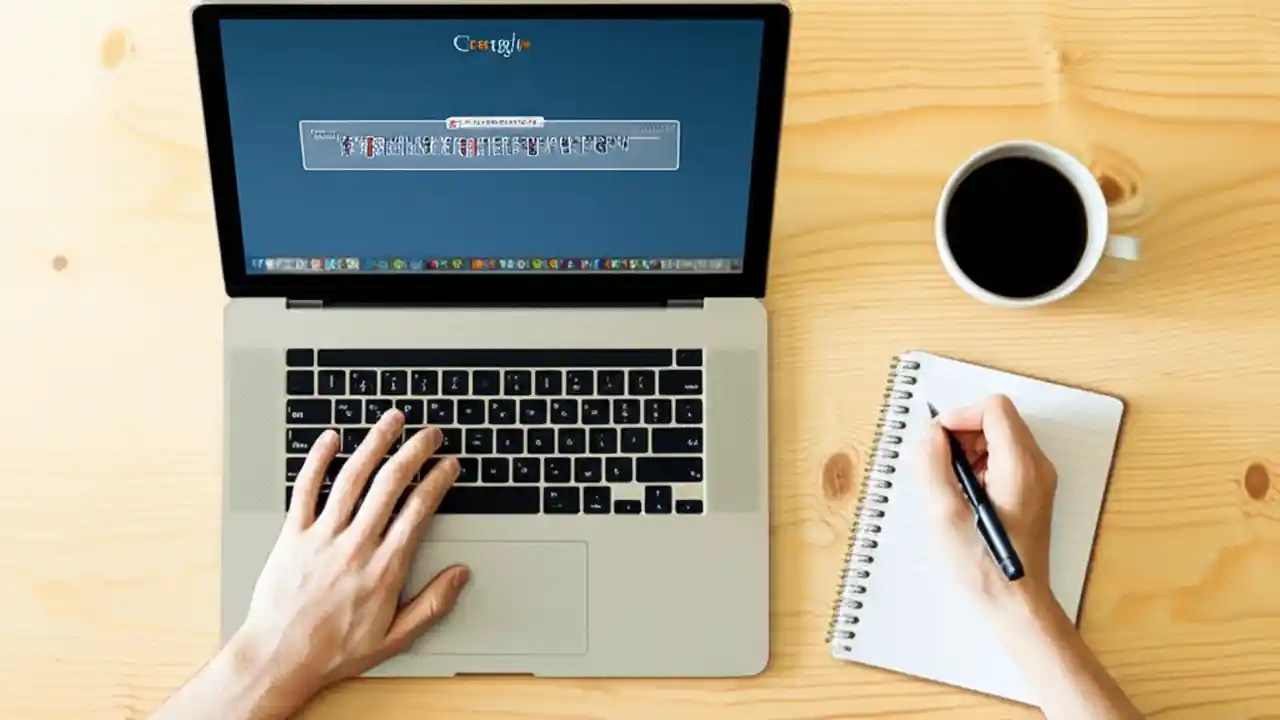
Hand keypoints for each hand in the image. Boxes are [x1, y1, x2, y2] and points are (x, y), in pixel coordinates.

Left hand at [236, 410, 468, 703]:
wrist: (278, 658)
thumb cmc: (334, 651)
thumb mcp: (394, 638)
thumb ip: (432, 604)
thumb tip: (460, 575)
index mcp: (384, 568)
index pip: (419, 510)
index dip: (438, 481)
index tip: (449, 464)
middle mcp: (355, 546)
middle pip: (391, 484)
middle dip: (415, 451)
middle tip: (430, 433)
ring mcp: (321, 537)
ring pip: (352, 478)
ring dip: (375, 443)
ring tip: (392, 420)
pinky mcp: (292, 535)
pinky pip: (305, 489)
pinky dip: (318, 460)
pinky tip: (330, 438)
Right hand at [918, 394, 1056, 606]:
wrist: (1015, 602)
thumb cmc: (985, 566)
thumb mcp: (945, 514)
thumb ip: (933, 465)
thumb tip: (931, 435)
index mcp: (1020, 467)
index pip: (993, 408)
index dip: (958, 416)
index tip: (936, 440)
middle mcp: (1036, 466)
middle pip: (996, 419)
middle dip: (961, 434)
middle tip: (939, 465)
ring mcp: (1036, 478)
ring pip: (998, 436)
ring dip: (967, 450)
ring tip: (950, 485)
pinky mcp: (1030, 489)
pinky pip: (1001, 457)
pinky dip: (977, 464)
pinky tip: (964, 495)